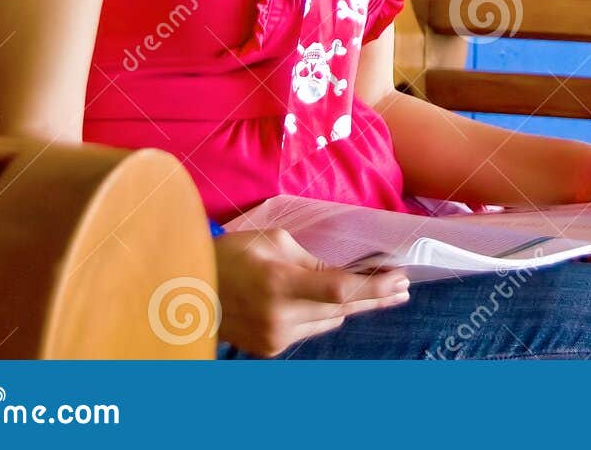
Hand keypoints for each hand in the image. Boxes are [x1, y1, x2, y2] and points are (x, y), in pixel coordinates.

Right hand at [213, 228, 409, 356]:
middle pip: (343, 309)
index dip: (375, 287)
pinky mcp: (270, 348)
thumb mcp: (276, 242)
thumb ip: (314, 262)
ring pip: (330, 321)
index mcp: (279, 284)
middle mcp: (280, 317)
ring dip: (352, 304)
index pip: (340, 291)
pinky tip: (337, 302)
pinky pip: (311, 329)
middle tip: (404, 287)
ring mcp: (274, 338)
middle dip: (376, 296)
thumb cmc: (233, 254)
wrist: (186, 289)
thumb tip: (347, 275)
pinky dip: (324, 313)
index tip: (401, 278)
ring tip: (380, 290)